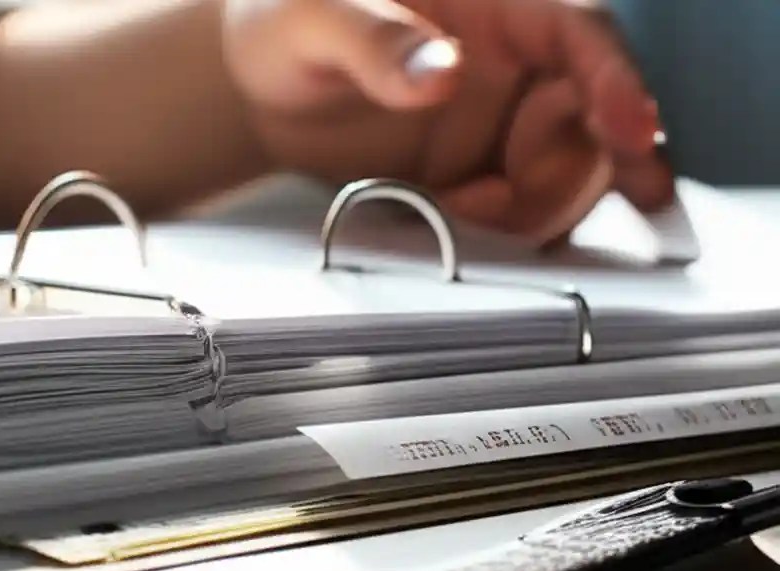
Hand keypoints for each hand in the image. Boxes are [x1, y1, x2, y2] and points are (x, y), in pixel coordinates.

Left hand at [223, 0, 672, 241]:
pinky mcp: (482, 175)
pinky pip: (524, 212)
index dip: (618, 81)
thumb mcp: (314, 19)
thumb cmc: (284, 22)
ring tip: (460, 213)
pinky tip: (457, 225)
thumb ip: (376, 42)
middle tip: (497, 205)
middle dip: (567, 172)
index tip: (634, 132)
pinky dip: (506, 233)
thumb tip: (443, 73)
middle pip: (593, 119)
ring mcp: (503, 123)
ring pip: (569, 174)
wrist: (251, 87)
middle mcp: (516, 61)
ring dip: (535, 210)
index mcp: (497, 2)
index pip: (582, 31)